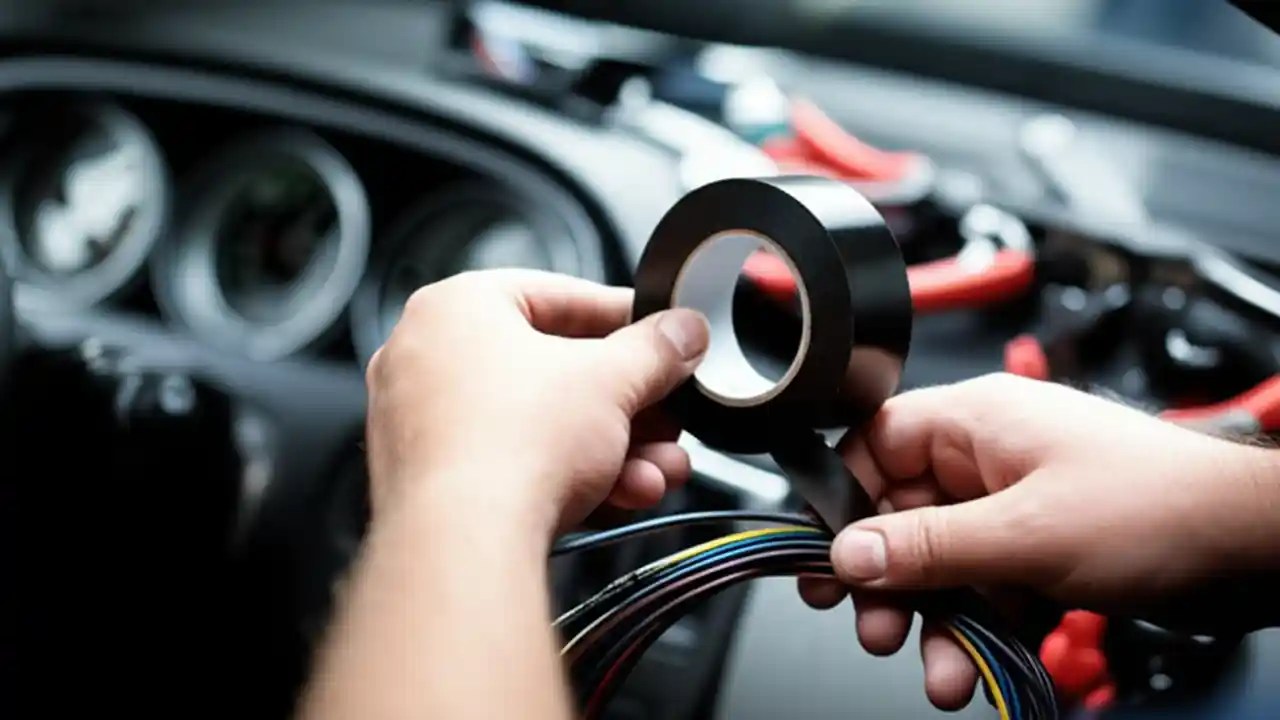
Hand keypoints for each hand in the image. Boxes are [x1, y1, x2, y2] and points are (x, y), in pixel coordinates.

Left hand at [364, 269, 708, 535]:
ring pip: (541, 426)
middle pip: (554, 370)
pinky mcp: (435, 485)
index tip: (665, 341)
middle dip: (627, 405)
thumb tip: (681, 333)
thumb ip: (657, 349)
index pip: (559, 297)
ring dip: (613, 450)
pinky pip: (515, 466)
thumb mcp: (613, 380)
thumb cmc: (511, 444)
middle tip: (666, 416)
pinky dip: (569, 477)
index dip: (627, 321)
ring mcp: (425, 425)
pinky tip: (619, 494)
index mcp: (458, 306)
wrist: (467, 543)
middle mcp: (428, 359)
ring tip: (656, 469)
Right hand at [798, 373, 1278, 709]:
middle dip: (887, 579)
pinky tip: (971, 669)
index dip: (843, 499)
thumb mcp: (1024, 534)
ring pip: (944, 563)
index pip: (876, 445)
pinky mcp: (1044, 550)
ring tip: (933, 667)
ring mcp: (1017, 506)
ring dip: (933, 619)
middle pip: (903, 515)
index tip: (823, 554)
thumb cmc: (1160, 506)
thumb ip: (928, 547)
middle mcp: (989, 459)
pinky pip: (986, 589)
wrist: (1256, 550)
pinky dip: (977, 630)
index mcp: (977, 421)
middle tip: (872, 622)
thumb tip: (849, 552)